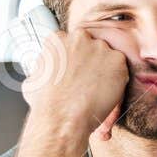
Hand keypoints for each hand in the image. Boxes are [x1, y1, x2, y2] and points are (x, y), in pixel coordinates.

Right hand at [21, 22, 127, 141]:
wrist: (62, 118)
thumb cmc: (46, 103)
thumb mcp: (34, 77)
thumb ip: (44, 66)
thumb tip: (45, 69)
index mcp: (57, 39)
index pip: (72, 43)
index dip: (76, 59)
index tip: (76, 70)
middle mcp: (79, 37)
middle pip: (91, 45)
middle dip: (91, 61)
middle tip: (88, 81)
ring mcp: (99, 47)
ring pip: (108, 56)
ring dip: (105, 70)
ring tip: (96, 90)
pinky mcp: (117, 60)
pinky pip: (121, 68)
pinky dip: (117, 80)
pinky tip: (106, 92)